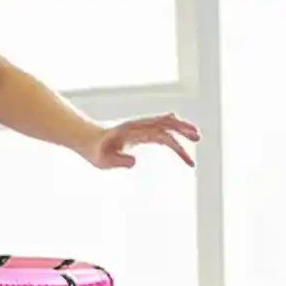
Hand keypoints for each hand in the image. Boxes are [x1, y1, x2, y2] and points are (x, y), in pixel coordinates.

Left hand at [78, 113, 200, 169]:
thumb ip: (118, 161)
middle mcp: (139, 127)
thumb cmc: (95, 152)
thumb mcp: (103, 160)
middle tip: (197, 138)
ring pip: (164, 123)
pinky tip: (180, 130)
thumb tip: (135, 162)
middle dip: (183, 130)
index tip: (188, 160)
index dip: (176, 147)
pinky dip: (171, 128)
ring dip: (180, 128)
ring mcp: (140, 128)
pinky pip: (159, 128)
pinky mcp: (140, 132)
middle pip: (165, 124)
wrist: (88, 141)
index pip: (160, 137)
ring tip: (196, 136)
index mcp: (133, 133)